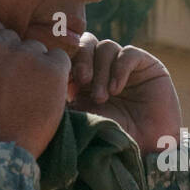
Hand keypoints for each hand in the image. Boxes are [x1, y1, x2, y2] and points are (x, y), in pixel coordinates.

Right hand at [0, 16, 70, 156]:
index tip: (1, 58)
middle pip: (15, 40)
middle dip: (17, 58)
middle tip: (18, 86)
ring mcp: (26, 55)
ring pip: (38, 50)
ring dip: (38, 67)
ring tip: (32, 96)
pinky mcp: (51, 69)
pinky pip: (60, 60)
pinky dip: (58, 74)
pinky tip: (49, 95)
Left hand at [67, 33, 181, 153]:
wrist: (145, 147)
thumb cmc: (111, 136)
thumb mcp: (81, 116)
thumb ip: (64, 98)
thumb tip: (43, 83)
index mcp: (85, 78)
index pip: (72, 54)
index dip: (67, 62)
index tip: (65, 83)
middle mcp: (105, 68)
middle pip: (87, 43)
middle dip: (82, 60)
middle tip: (82, 81)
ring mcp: (125, 65)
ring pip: (106, 47)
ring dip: (101, 71)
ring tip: (102, 97)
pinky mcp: (146, 65)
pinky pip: (128, 53)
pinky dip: (119, 68)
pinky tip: (117, 89)